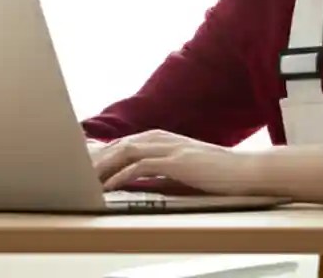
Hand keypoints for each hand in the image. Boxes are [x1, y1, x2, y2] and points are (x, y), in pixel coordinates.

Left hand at [91, 129, 255, 194]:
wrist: (244, 170)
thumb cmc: (215, 172)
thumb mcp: (182, 167)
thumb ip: (159, 168)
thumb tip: (134, 178)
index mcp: (162, 137)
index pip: (123, 143)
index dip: (102, 153)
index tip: (85, 165)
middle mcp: (162, 138)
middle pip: (119, 144)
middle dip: (97, 159)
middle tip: (77, 172)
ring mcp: (169, 147)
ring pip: (126, 152)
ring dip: (104, 166)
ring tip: (87, 180)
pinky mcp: (176, 161)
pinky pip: (141, 166)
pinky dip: (123, 176)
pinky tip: (111, 185)